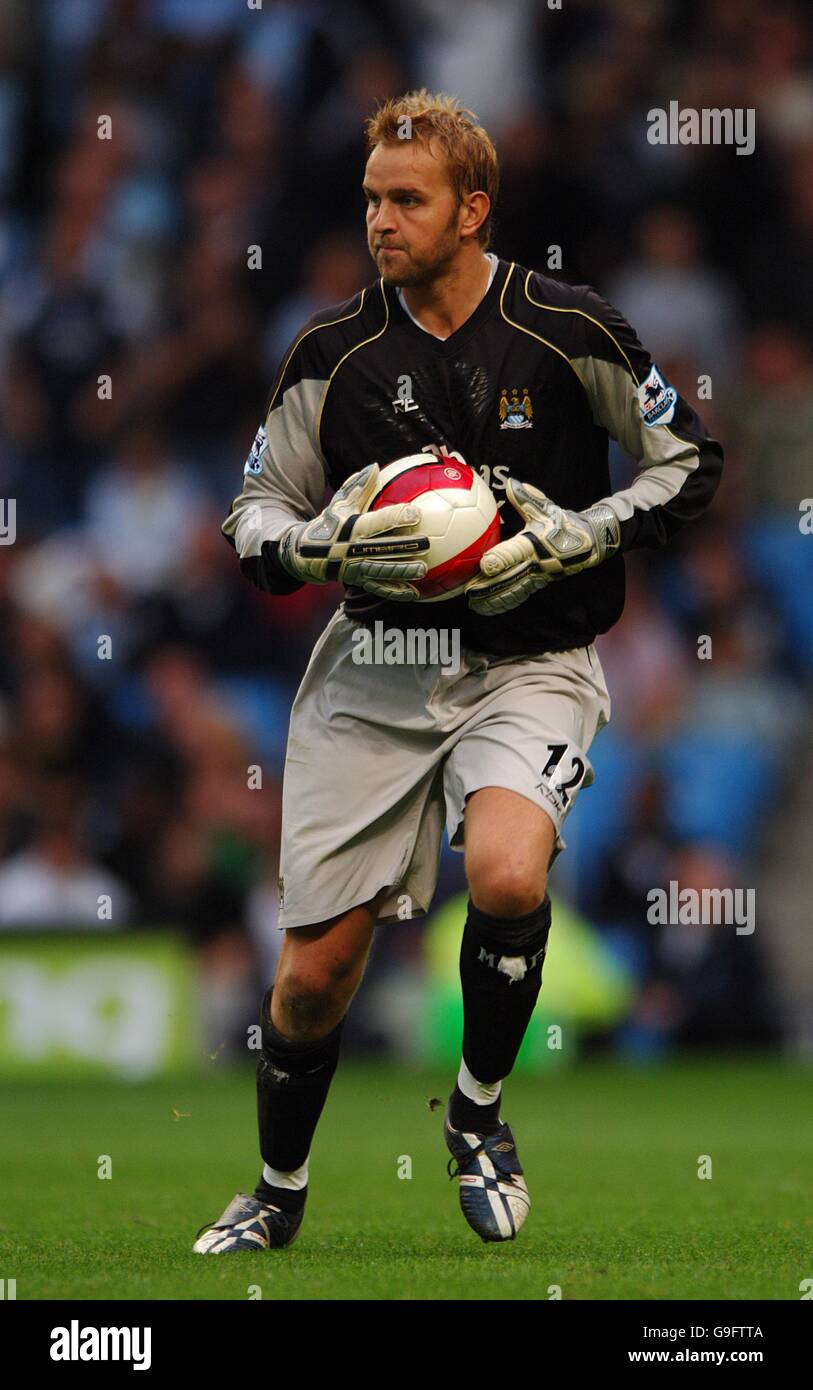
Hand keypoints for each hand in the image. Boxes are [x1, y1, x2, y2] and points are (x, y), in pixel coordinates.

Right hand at [278, 463, 428, 596]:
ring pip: (383, 571)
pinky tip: (414, 593)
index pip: (378, 521)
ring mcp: (357, 568)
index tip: (416, 513)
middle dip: (405, 546)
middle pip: (384, 547)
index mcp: (353, 528)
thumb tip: (374, 466)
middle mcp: (355, 549)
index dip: (397, 517)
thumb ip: (358, 487)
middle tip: (427, 543)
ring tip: (422, 570)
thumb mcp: (339, 504)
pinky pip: (379, 589)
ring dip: (403, 571)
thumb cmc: (328, 524)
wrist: (305, 554)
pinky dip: (396, 592)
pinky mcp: (359, 582)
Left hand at [465, 478, 619, 615]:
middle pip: (509, 577)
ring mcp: (537, 576)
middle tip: (468, 592)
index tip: (485, 564)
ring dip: (493, 599)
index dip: (501, 559)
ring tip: (473, 605)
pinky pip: (519, 596)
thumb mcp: (545, 508)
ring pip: (512, 590)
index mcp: (535, 543)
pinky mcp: (538, 584)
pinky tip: (487, 609)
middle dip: (489, 586)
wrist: (589, 542)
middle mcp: (536, 562)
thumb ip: (526, 498)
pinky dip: (502, 604)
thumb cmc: (563, 523)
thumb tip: (511, 483)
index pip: (516, 552)